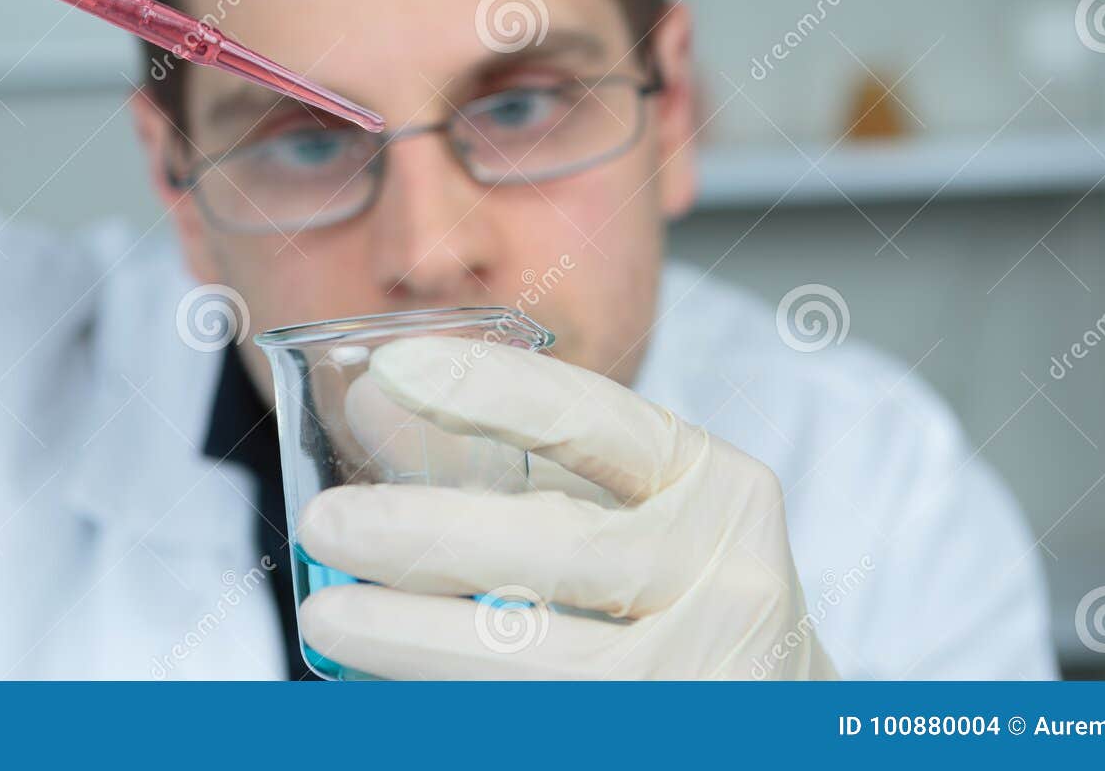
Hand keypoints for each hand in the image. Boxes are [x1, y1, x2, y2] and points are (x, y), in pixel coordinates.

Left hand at [295, 336, 837, 679]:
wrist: (777, 711)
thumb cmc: (678, 595)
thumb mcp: (622, 511)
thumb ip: (510, 461)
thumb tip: (371, 404)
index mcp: (717, 486)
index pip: (594, 418)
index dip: (488, 388)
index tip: (391, 371)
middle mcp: (728, 579)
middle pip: (556, 545)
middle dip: (423, 531)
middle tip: (328, 520)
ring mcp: (700, 677)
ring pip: (534, 653)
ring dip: (412, 634)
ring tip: (328, 615)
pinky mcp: (658, 740)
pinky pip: (531, 713)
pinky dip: (444, 696)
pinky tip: (379, 684)